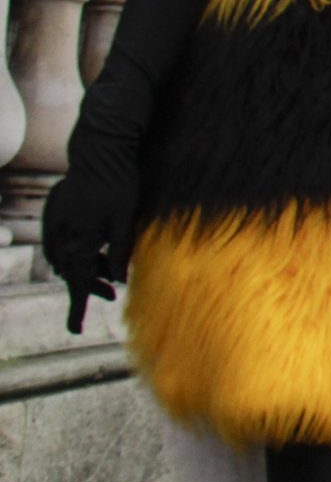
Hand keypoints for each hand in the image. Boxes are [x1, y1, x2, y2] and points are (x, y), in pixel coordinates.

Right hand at [41, 136, 139, 334]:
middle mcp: (59, 235)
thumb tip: (119, 280)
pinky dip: (78, 253)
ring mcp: (53, 224)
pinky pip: (62, 244)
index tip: (75, 331)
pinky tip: (94, 253)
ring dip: (84, 268)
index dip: (78, 307)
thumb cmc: (118, 183)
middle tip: (110, 296)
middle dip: (89, 286)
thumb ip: (120, 250)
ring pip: (66, 258)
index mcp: (76, 239)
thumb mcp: (125, 219)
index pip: (77, 282)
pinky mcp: (54, 215)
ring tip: (108, 276)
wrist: (98, 151)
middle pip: (71, 272)